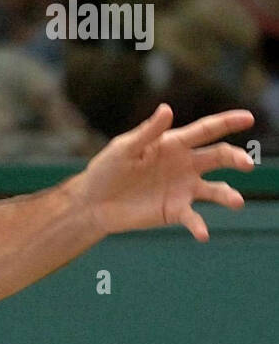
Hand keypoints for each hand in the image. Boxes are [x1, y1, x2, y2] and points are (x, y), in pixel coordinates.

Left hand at [75, 103, 254, 241]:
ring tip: (236, 202)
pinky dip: (199, 226)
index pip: (206, 130)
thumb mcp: (124, 148)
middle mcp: (185, 164)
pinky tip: (203, 234)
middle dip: (235, 159)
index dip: (228, 122)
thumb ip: (147, 132)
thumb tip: (167, 109)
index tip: (249, 117)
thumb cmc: (107, 170)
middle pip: (218, 158)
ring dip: (227, 195)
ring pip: (213, 190)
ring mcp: (183, 189)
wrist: (94, 204)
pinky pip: (193, 218)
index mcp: (174, 143)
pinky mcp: (174, 211)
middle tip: (247, 164)